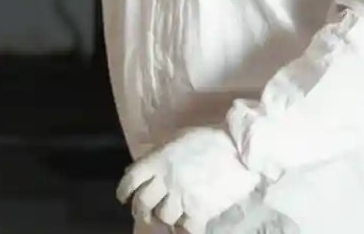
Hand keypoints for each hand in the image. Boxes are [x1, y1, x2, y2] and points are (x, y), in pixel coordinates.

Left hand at [116, 127, 259, 232]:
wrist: (239, 147)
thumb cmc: (208, 139)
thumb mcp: (177, 139)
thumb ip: (158, 154)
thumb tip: (143, 164)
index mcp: (157, 161)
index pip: (131, 180)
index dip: (124, 191)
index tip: (124, 198)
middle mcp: (166, 181)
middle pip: (143, 203)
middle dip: (142, 210)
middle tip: (146, 212)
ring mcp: (183, 197)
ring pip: (164, 217)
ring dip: (165, 218)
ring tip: (171, 216)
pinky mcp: (201, 210)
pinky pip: (186, 228)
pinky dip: (184, 230)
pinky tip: (187, 226)